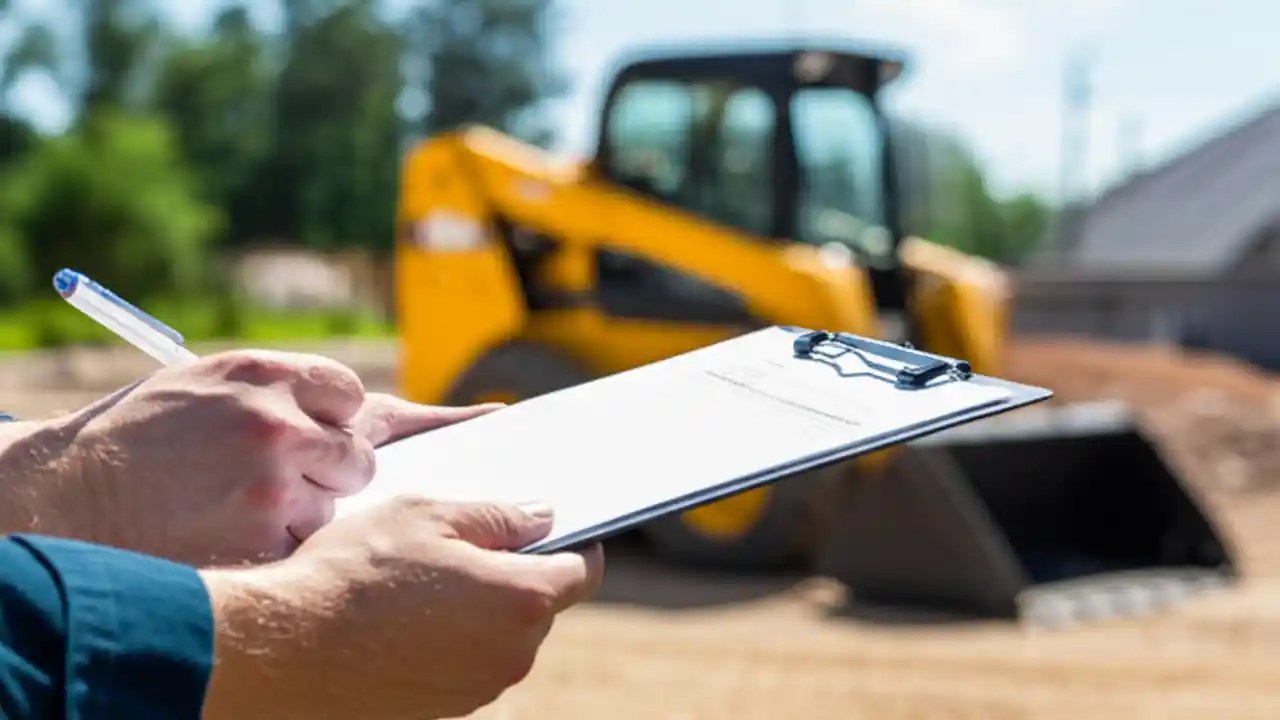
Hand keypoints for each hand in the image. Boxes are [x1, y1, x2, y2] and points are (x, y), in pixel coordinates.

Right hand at [0, 349, 499, 565]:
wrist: (72, 493)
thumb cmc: (146, 434)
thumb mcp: (211, 385)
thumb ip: (291, 391)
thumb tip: (393, 415)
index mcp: (265, 376)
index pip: (350, 393)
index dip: (333, 417)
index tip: (310, 430)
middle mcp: (278, 426)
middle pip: (359, 456)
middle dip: (330, 470)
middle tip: (279, 477)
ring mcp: (274, 487)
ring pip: (332, 508)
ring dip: (300, 512)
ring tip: (236, 503)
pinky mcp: (264, 541)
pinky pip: (303, 546)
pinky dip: (277, 546)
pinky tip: (229, 531)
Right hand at [200, 498, 604, 719]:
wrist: (284, 650)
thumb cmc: (357, 572)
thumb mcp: (429, 516)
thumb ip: (497, 516)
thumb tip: (543, 517)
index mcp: (524, 600)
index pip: (583, 569)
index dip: (573, 541)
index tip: (549, 525)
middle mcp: (514, 654)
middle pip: (539, 603)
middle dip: (515, 571)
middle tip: (465, 540)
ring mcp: (479, 688)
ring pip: (500, 634)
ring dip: (479, 606)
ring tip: (423, 577)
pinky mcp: (444, 708)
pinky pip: (465, 662)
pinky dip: (450, 637)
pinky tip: (404, 614)